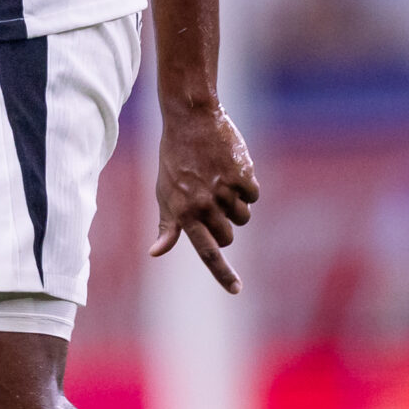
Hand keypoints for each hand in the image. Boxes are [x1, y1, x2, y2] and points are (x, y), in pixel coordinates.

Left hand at [151, 98, 259, 293]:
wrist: (190, 119)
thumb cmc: (174, 159)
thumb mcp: (164, 192)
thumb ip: (167, 225)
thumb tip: (155, 253)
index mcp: (183, 213)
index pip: (206, 252)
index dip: (222, 274)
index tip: (236, 289)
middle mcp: (204, 205)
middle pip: (228, 237)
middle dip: (224, 226)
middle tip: (212, 203)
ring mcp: (224, 190)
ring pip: (243, 217)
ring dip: (236, 206)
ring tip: (219, 182)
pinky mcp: (242, 175)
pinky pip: (253, 196)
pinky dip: (246, 187)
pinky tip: (231, 169)